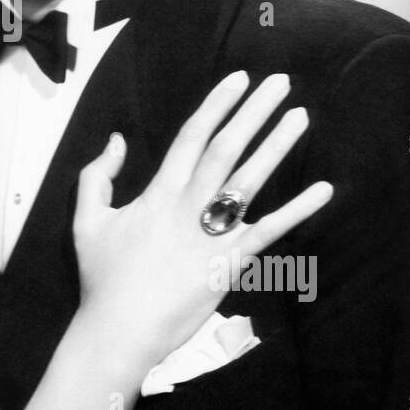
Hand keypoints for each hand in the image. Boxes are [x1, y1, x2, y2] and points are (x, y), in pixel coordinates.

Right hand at [72, 71, 332, 366]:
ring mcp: (212, 236)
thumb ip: (97, 176)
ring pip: (249, 181)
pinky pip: (269, 232)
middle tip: (280, 82)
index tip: (239, 79)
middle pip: (226, 149)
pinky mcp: (229, 265)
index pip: (191, 137)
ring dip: (276, 147)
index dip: (216, 105)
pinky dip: (297, 211)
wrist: (119, 330)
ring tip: (300, 117)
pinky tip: (322, 189)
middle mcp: (188, 207)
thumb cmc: (103, 277)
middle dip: (253, 112)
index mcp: (157, 194)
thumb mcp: (87, 220)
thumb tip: (115, 140)